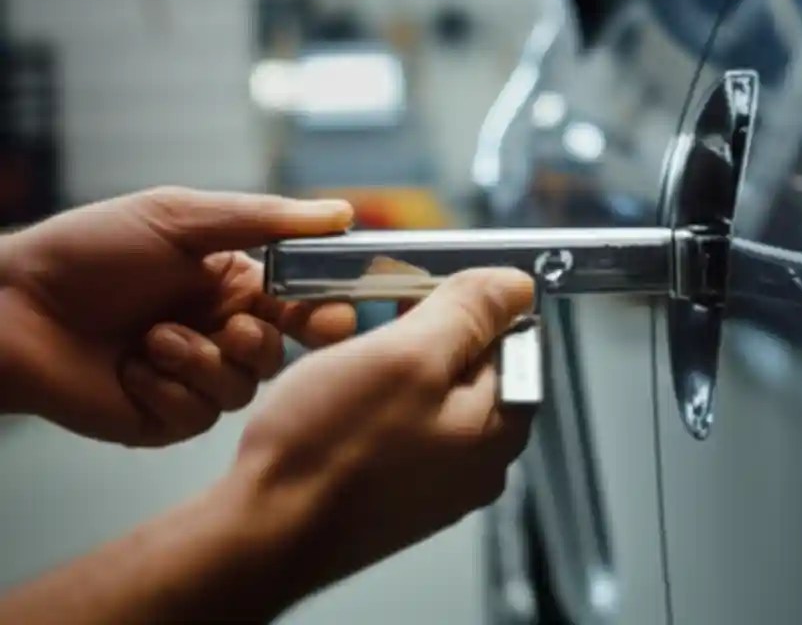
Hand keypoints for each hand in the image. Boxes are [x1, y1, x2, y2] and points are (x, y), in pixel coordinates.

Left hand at [0, 187, 356, 445]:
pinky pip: (201, 415)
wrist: (12, 307)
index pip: (304, 304)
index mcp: (232, 285)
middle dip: (261, 341)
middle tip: (234, 327)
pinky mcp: (163, 418)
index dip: (326, 312)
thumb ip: (265, 220)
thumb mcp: (181, 219)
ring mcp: (192, 378)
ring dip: (202, 361)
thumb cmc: (88, 252)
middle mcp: (219, 332)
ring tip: (152, 338)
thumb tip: (344, 213)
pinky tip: (132, 368)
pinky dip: (169, 387)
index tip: (330, 315)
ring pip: (244, 388)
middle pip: (283, 354)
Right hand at [231, 268, 534, 588]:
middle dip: (423, 334)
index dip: (465, 304)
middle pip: (470, 366)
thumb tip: (519, 286)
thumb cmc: (331, 445)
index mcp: (502, 425)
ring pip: (428, 394)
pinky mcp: (397, 495)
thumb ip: (470, 314)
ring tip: (346, 363)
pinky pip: (398, 427)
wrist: (263, 534)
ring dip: (391, 366)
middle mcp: (482, 461)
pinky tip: (337, 403)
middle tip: (369, 326)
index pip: (513, 338)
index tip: (414, 295)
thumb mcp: (407, 355)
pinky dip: (372, 404)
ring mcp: (440, 483)